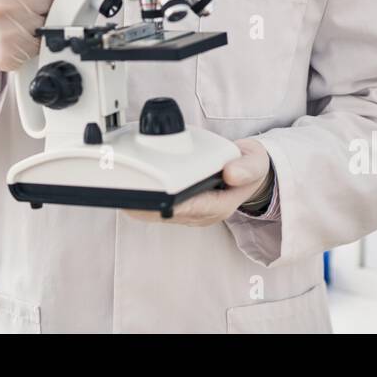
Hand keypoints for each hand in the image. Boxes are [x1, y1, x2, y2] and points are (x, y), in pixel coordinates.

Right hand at [0, 0, 93, 73]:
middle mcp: (4, 6)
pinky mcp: (10, 55)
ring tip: (28, 21)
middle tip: (33, 6)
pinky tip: (24, 37)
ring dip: (47, 25)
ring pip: (53, 27)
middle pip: (56, 3)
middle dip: (52, 5)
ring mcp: (7, 33)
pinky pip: (43, 48)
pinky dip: (39, 44)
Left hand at [124, 138, 270, 226]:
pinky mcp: (182, 206)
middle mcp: (203, 213)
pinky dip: (144, 199)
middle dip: (147, 205)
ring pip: (161, 213)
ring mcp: (191, 212)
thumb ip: (247, 168)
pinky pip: (160, 208)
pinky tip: (128, 191)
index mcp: (221, 205)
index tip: (153, 198)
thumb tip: (231, 173)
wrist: (249, 172)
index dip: (171, 205)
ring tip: (120, 191)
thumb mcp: (256, 163)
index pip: (193, 208)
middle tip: (124, 192)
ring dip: (141, 204)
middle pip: (170, 213)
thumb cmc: (249, 167)